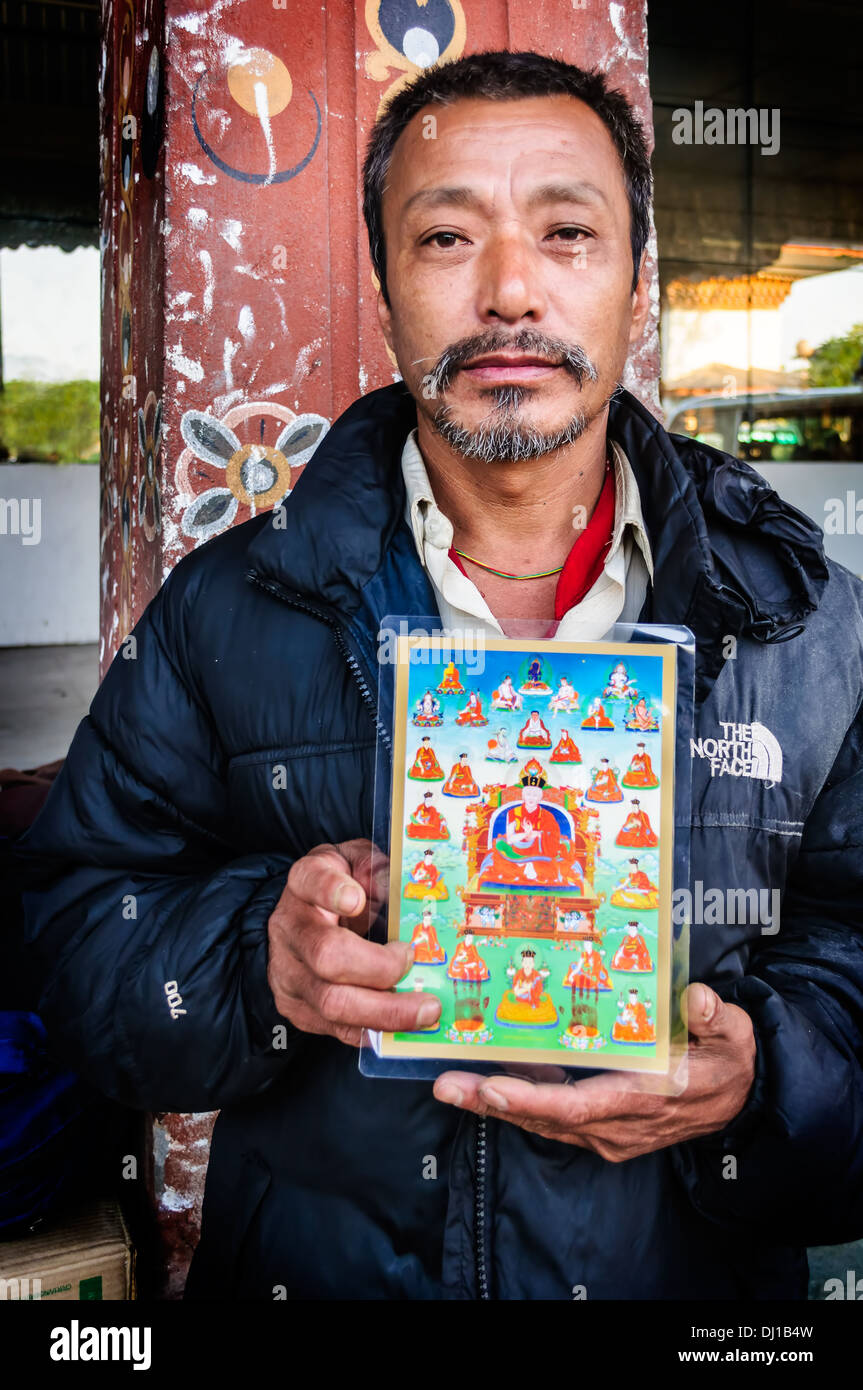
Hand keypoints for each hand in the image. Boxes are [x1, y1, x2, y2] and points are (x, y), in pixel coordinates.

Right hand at [267, 838, 440, 1046]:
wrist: (299, 921)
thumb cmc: (340, 888)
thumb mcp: (356, 863)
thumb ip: (378, 870)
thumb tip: (404, 892)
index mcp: (305, 883)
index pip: (311, 881)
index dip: (330, 890)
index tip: (355, 900)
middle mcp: (291, 929)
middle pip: (327, 956)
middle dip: (379, 969)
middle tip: (414, 964)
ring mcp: (290, 974)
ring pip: (332, 1004)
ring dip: (386, 1012)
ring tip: (426, 1010)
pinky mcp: (299, 1009)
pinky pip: (339, 1030)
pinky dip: (377, 1030)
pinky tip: (406, 1026)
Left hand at [432, 983, 755, 1160]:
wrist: (737, 1100)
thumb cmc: (727, 1063)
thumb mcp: (733, 1036)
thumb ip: (716, 1018)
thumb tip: (696, 999)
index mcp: (643, 1099)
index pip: (578, 1107)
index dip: (532, 1100)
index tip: (491, 1088)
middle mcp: (616, 1124)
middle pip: (544, 1117)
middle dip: (491, 1102)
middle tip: (444, 1083)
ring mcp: (605, 1129)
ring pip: (541, 1119)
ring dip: (494, 1103)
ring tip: (448, 1082)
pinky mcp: (598, 1124)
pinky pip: (550, 1114)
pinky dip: (517, 1099)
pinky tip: (485, 1078)